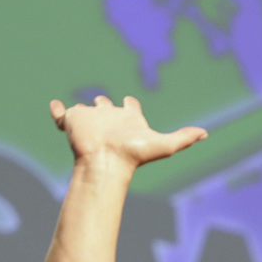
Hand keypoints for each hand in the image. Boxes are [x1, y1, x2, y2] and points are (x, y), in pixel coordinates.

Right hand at [50, 94, 206, 170]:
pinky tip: (55, 107)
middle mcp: (109, 119)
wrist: (104, 161)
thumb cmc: (132, 154)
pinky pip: (60, 115)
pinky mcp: (71, 122)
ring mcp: (89, 120)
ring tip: (79, 109)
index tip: (129, 101)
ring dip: (84, 109)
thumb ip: (184, 138)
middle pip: (107, 106)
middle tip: (103, 101)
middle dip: (106, 103)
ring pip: (84, 111)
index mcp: (128, 120)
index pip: (131, 108)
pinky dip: (56, 111)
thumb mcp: (164, 144)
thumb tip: (206, 134)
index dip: (131, 105)